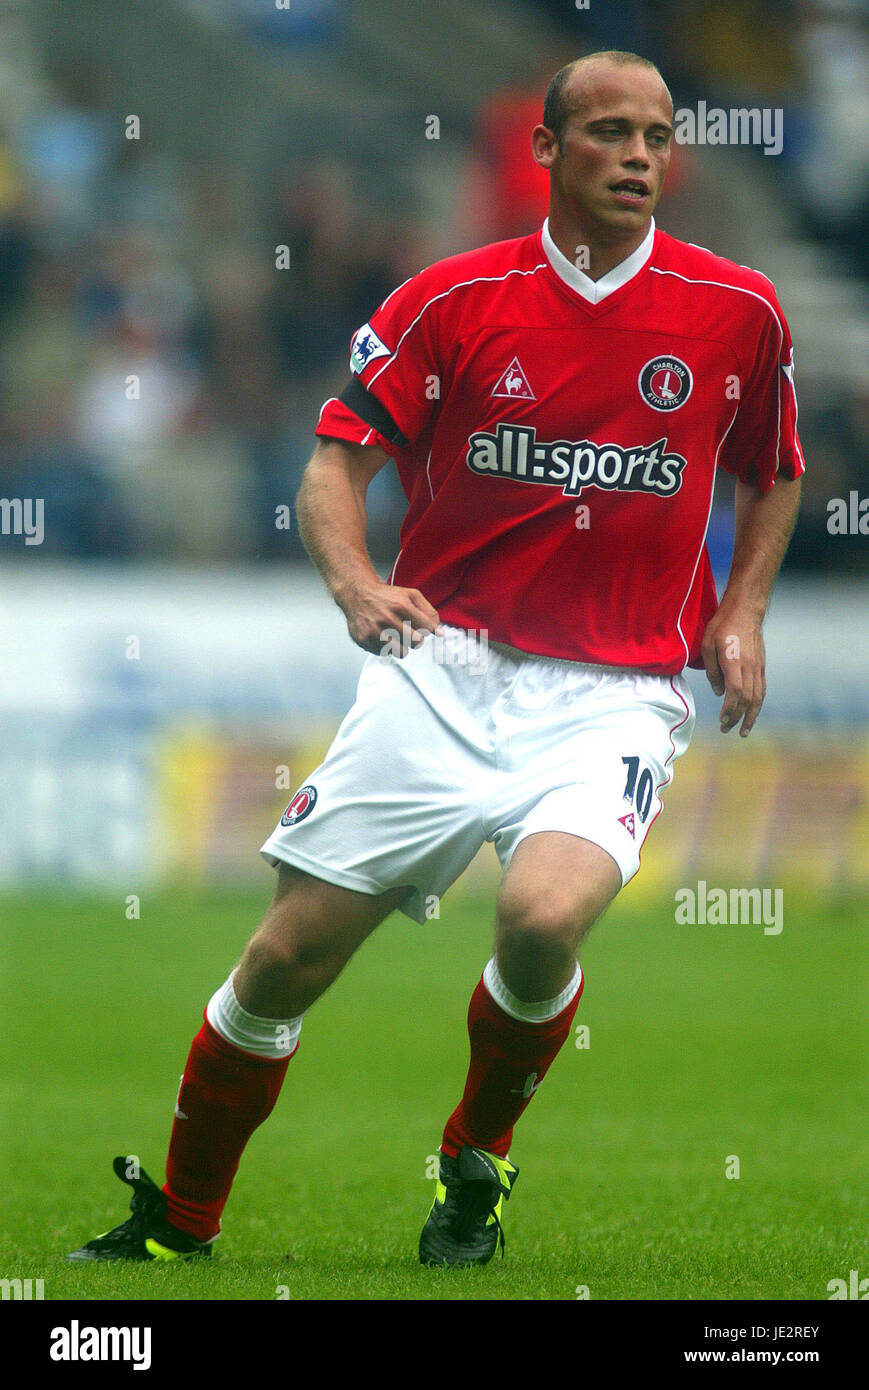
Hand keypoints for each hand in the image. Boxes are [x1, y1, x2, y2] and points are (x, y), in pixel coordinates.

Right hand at [338, 580, 442, 655]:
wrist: (358, 594)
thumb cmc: (387, 596)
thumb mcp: (411, 595)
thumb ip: (429, 612)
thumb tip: (440, 633)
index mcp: (401, 606)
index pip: (427, 629)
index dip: (427, 630)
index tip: (423, 628)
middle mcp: (387, 619)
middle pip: (416, 643)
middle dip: (415, 638)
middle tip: (407, 630)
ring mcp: (374, 631)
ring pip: (402, 652)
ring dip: (401, 646)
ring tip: (394, 634)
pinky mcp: (364, 640)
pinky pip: (385, 654)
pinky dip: (386, 647)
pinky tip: (381, 635)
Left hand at [700, 605, 765, 736]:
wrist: (745, 610)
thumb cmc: (722, 625)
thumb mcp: (707, 645)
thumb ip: (712, 671)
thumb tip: (719, 693)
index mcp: (735, 661)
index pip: (736, 692)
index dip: (730, 709)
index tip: (722, 720)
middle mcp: (750, 667)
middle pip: (747, 699)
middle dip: (737, 718)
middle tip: (725, 729)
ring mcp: (758, 667)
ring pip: (758, 697)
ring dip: (750, 716)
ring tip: (743, 731)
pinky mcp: (762, 665)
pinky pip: (761, 689)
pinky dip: (757, 704)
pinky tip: (751, 712)